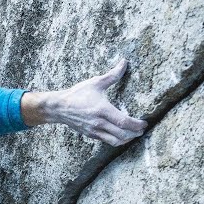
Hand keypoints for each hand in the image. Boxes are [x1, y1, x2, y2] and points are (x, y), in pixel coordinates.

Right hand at [21, 58, 148, 145]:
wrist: (59, 107)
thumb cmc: (77, 94)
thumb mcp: (96, 82)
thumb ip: (113, 75)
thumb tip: (124, 62)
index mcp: (102, 110)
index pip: (124, 122)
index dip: (137, 124)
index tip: (144, 122)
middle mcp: (99, 123)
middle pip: (123, 134)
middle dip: (135, 133)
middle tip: (142, 129)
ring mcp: (95, 131)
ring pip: (116, 141)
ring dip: (127, 139)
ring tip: (133, 134)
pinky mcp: (91, 135)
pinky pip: (107, 141)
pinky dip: (117, 140)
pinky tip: (121, 135)